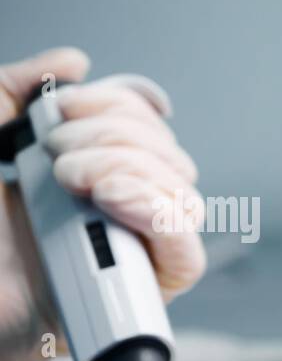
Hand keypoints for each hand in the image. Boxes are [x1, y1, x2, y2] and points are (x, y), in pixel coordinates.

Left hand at [0, 47, 205, 360]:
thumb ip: (13, 90)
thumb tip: (76, 62)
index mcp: (89, 176)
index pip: (148, 128)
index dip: (123, 104)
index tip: (64, 105)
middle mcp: (118, 213)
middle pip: (171, 157)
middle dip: (118, 135)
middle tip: (56, 152)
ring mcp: (132, 254)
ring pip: (184, 197)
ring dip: (133, 170)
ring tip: (71, 179)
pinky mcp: (139, 298)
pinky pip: (185, 254)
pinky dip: (158, 214)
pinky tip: (111, 199)